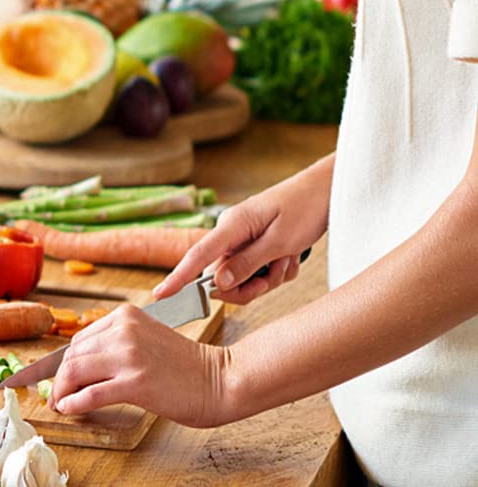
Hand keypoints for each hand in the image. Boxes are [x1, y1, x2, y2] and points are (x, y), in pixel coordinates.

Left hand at [49, 305, 232, 426]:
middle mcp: (124, 330)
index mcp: (125, 315)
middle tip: (55, 396)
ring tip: (60, 405)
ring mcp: (129, 355)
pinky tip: (69, 410)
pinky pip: (91, 394)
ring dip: (62, 392)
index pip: (80, 339)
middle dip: (59, 379)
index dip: (64, 362)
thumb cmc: (185, 366)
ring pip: (75, 372)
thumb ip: (115, 345)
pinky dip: (74, 403)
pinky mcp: (135, 382)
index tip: (59, 378)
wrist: (219, 379)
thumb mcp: (145, 340)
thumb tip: (77, 368)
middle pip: (73, 355)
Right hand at [151, 172, 329, 306]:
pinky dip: (277, 270)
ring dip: (270, 277)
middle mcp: (232, 232)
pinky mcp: (256, 244)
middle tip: (273, 277)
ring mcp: (244, 239)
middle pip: (225, 276)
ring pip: (245, 277)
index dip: (178, 278)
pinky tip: (291, 256)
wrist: (326, 191)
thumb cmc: (304, 209)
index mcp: (231, 226)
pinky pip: (260, 271)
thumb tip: (217, 283)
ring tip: (288, 258)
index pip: (197, 255)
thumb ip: (247, 263)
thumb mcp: (279, 242)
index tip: (160, 295)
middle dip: (251, 285)